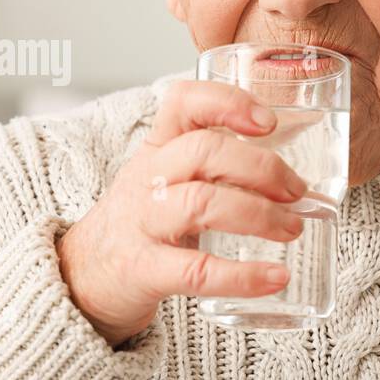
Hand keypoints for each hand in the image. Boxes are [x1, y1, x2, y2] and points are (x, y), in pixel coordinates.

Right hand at [56, 79, 309, 346]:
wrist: (82, 277)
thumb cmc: (141, 221)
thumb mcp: (166, 176)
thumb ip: (215, 162)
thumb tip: (293, 167)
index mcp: (157, 149)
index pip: (183, 102)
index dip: (228, 102)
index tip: (269, 121)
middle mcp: (147, 179)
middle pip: (204, 151)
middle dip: (262, 167)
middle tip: (297, 190)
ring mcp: (143, 224)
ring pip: (201, 203)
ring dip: (259, 215)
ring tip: (292, 228)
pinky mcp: (144, 271)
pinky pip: (197, 270)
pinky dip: (243, 276)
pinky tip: (276, 278)